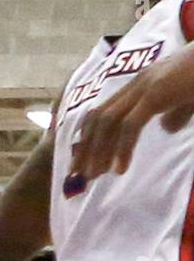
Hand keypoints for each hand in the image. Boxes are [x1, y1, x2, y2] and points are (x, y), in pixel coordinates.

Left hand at [69, 48, 193, 181]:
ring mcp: (143, 88)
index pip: (104, 112)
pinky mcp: (156, 94)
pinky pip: (131, 124)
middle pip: (98, 118)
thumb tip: (166, 127)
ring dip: (98, 150)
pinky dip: (122, 148)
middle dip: (85, 147)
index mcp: (140, 86)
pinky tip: (119, 169)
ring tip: (93, 175)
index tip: (83, 161)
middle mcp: (135, 85)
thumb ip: (175, 113)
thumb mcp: (189, 101)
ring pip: (108, 122)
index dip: (90, 136)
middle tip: (78, 175)